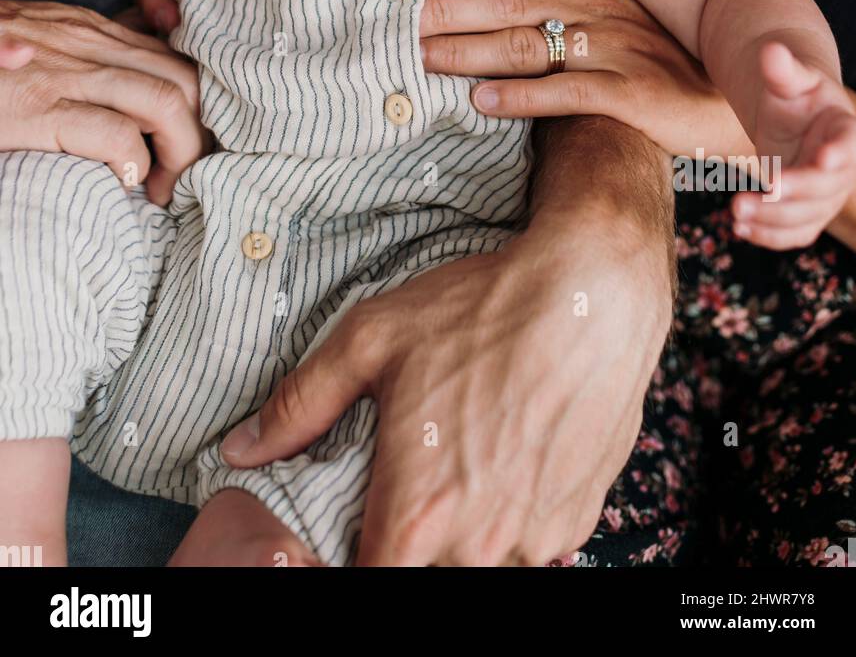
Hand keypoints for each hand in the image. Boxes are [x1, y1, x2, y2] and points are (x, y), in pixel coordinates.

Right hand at [0, 0, 207, 204]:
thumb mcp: (42, 41)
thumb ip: (90, 52)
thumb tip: (140, 67)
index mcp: (90, 29)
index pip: (177, 58)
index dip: (200, 104)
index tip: (192, 140)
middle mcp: (87, 43)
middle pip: (185, 79)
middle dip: (201, 130)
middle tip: (185, 173)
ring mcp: (63, 73)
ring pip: (163, 102)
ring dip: (178, 152)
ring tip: (162, 189)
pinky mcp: (36, 109)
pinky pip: (115, 134)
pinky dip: (133, 163)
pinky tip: (123, 183)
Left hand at [219, 223, 670, 565]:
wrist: (594, 293)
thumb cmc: (484, 310)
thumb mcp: (373, 338)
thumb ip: (300, 403)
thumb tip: (242, 447)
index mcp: (417, 513)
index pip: (368, 582)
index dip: (357, 554)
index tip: (355, 522)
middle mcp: (479, 545)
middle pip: (424, 573)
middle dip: (409, 538)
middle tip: (411, 476)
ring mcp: (535, 538)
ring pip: (480, 566)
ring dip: (462, 532)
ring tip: (463, 459)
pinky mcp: (577, 519)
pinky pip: (530, 545)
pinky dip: (511, 517)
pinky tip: (508, 453)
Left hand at [422, 0, 744, 154]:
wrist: (723, 105)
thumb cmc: (652, 60)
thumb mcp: (613, 18)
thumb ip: (560, 5)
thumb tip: (486, 3)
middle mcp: (605, 9)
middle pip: (515, 2)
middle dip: (453, 9)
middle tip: (405, 19)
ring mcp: (619, 50)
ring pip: (530, 45)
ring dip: (470, 53)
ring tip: (424, 59)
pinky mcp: (632, 94)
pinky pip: (566, 93)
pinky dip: (519, 97)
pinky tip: (480, 103)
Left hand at [734, 42, 855, 249]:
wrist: (796, 120)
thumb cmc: (796, 95)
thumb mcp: (790, 79)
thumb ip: (782, 70)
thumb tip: (771, 51)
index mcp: (845, 131)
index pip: (848, 144)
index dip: (839, 153)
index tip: (822, 158)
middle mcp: (842, 169)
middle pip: (825, 188)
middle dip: (791, 193)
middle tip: (754, 193)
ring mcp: (827, 195)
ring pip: (807, 217)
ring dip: (772, 220)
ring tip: (735, 213)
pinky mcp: (807, 213)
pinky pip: (794, 233)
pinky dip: (768, 236)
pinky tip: (740, 229)